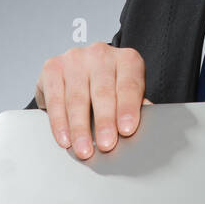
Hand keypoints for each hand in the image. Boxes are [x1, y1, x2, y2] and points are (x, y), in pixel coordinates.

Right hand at [35, 43, 151, 159]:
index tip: (126, 130)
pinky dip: (59, 123)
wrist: (80, 70)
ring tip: (84, 149)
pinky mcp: (53, 67)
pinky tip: (65, 138)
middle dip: (104, 122)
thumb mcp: (128, 92)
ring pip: (77, 98)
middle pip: (103, 92)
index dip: (128, 108)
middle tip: (106, 145)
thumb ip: (137, 106)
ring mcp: (75, 59)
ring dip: (80, 128)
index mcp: (126, 59)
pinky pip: (55, 99)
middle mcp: (101, 54)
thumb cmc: (110, 85)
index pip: (129, 85)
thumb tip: (151, 125)